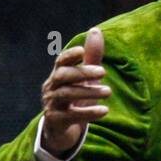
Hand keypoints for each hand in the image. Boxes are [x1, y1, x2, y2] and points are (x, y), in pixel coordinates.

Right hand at [39, 27, 109, 155]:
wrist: (63, 130)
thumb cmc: (75, 98)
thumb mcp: (85, 78)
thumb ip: (91, 56)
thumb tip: (95, 30)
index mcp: (58, 75)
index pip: (60, 62)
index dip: (69, 56)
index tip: (81, 51)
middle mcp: (51, 88)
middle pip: (62, 76)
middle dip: (82, 72)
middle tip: (104, 72)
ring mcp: (51, 105)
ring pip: (66, 95)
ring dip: (89, 92)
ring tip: (109, 92)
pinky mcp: (55, 121)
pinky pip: (70, 116)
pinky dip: (88, 113)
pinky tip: (104, 111)